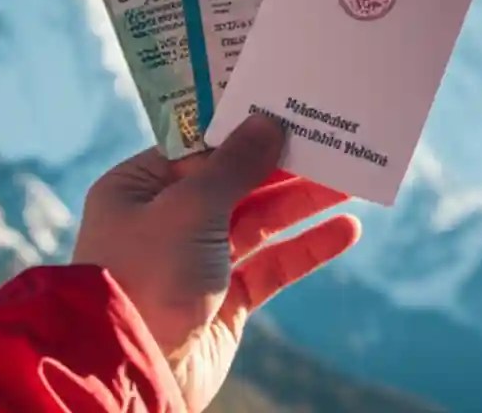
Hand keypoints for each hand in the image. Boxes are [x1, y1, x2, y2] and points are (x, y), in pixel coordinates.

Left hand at [72, 113, 358, 411]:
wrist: (131, 371)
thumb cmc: (146, 276)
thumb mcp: (189, 207)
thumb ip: (234, 165)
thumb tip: (268, 123)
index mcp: (139, 189)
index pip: (199, 148)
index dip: (244, 130)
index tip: (287, 110)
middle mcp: (166, 222)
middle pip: (236, 182)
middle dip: (284, 166)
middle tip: (330, 142)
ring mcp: (198, 262)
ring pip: (261, 222)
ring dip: (304, 202)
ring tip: (350, 181)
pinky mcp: (225, 301)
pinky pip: (274, 265)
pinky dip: (308, 247)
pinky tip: (347, 230)